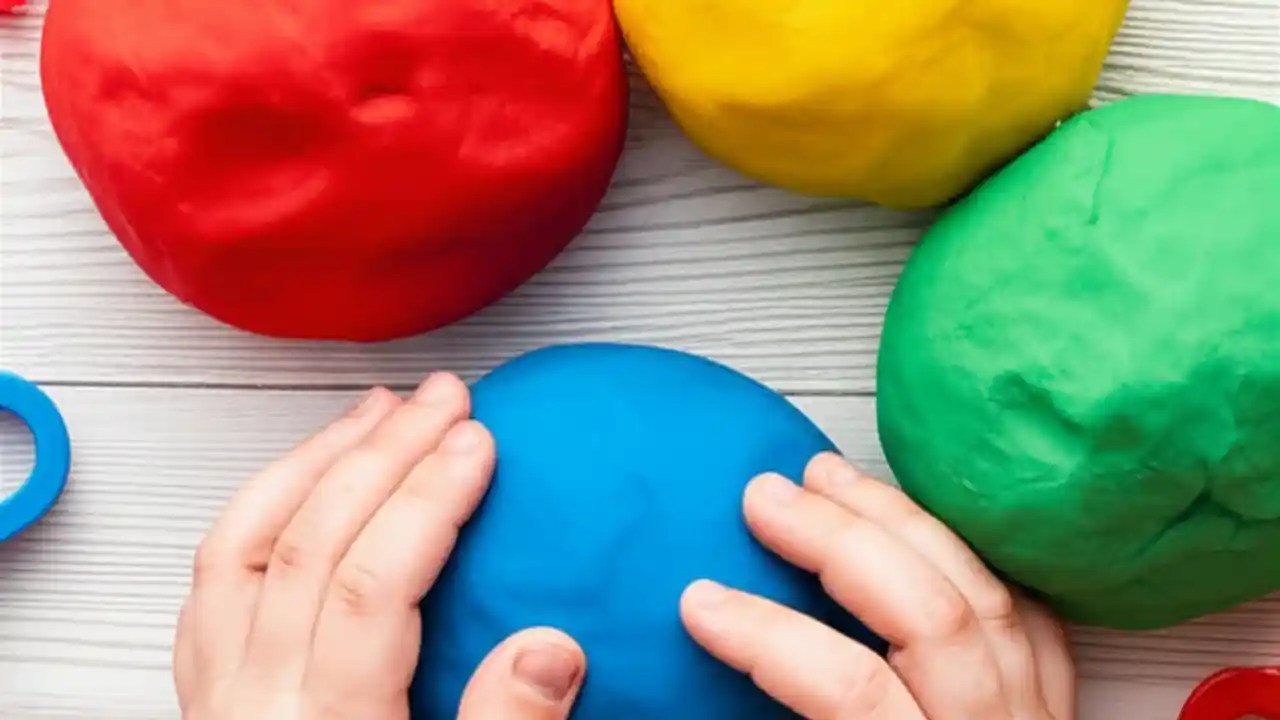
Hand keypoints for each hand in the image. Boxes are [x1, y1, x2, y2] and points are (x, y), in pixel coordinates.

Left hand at [174, 374, 586, 719]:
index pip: (371, 583)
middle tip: (443, 400)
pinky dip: (257, 509)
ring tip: (371, 411)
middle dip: (381, 453)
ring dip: (312, 462)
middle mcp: (258, 702)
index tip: (477, 441)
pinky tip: (296, 484)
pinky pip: (213, 579)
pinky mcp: (208, 697)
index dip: (426, 498)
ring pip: (243, 545)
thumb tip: (549, 647)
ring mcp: (220, 695)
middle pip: (308, 543)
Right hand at [680, 453, 1074, 719]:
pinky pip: (1031, 618)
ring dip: (900, 523)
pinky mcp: (1056, 718)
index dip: (769, 637)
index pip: (854, 692)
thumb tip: (695, 704)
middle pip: (931, 615)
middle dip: (840, 541)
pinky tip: (925, 530)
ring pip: (985, 596)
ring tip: (831, 480)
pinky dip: (971, 560)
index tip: (699, 600)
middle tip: (765, 497)